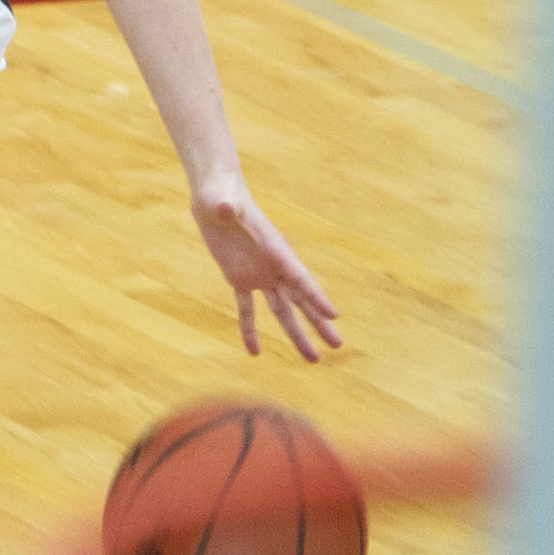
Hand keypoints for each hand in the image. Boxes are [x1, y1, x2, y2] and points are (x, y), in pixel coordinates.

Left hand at [192, 180, 341, 361]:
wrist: (215, 198)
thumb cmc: (221, 196)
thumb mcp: (224, 203)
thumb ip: (227, 208)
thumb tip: (224, 208)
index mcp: (276, 250)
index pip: (301, 278)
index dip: (317, 297)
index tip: (335, 315)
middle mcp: (274, 266)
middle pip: (301, 300)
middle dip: (319, 322)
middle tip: (338, 345)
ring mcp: (259, 274)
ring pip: (282, 310)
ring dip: (296, 334)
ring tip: (312, 359)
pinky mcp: (240, 278)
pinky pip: (247, 309)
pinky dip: (249, 329)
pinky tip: (253, 352)